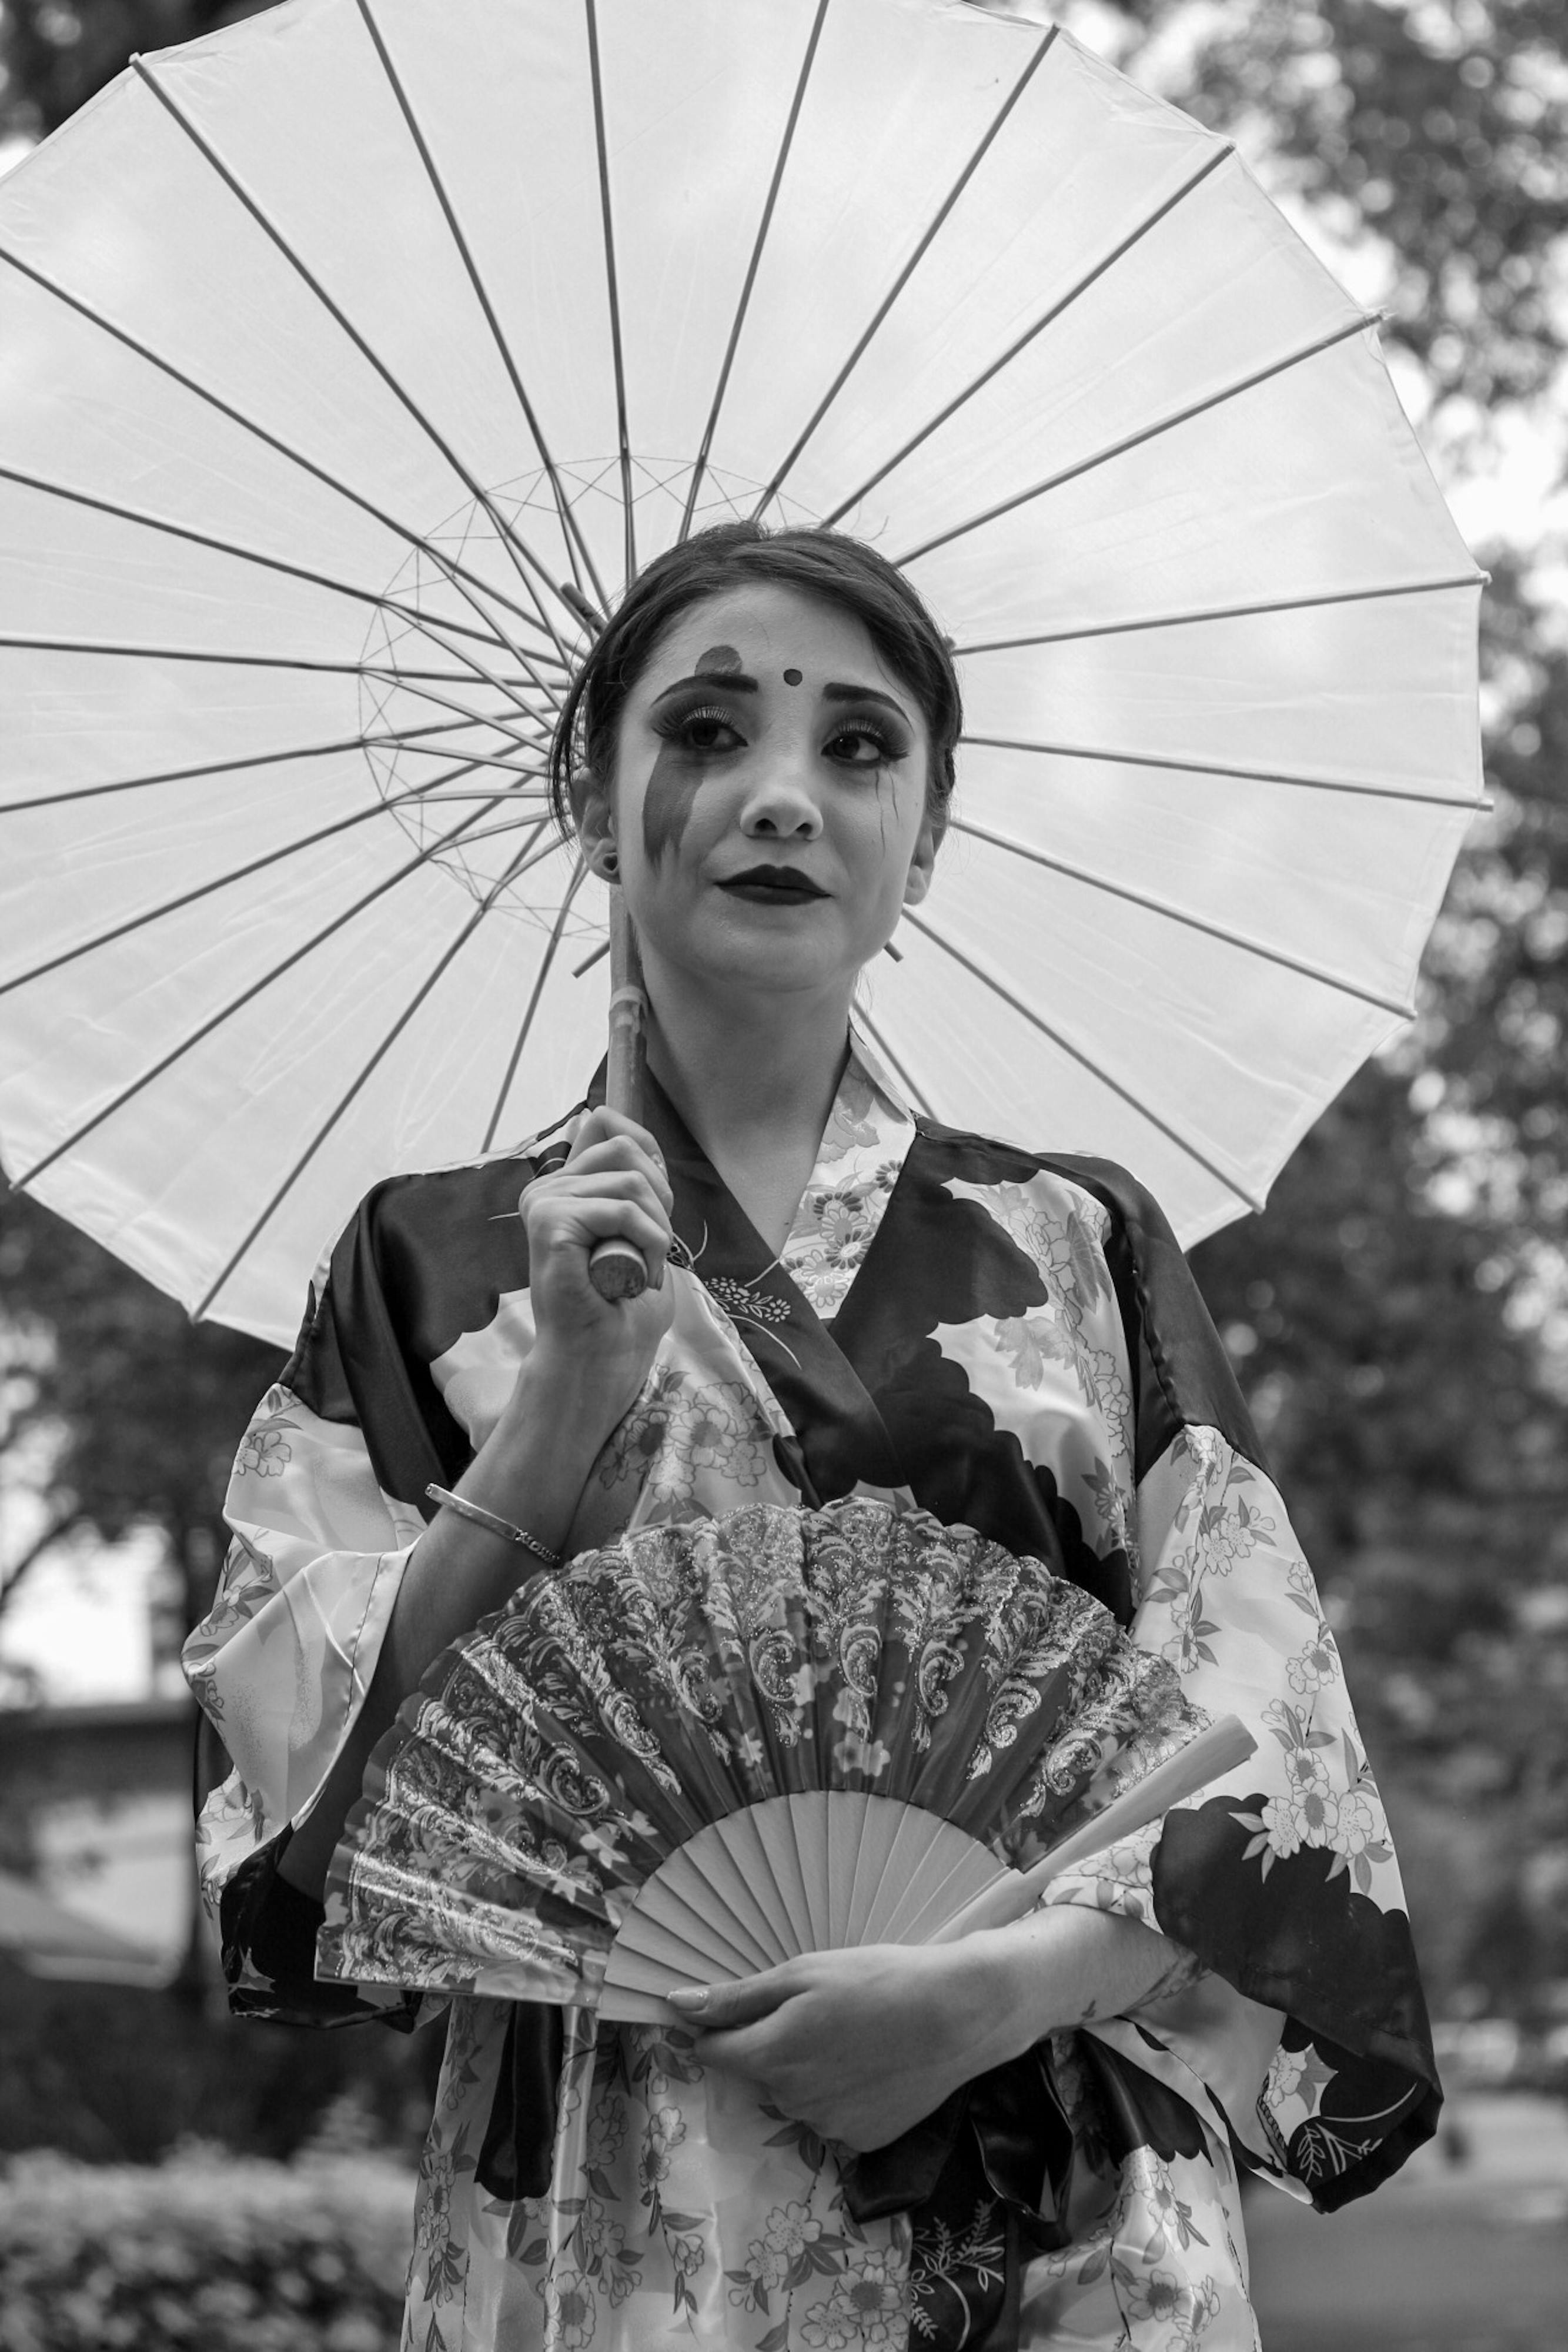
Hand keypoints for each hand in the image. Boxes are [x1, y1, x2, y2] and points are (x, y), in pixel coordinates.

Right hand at [519, 1107, 674, 1412]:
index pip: (610, 1126)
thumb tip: (606, 1121)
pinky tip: (635, 1276)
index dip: (650, 1157)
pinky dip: (647, 1244)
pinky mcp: (549, 1222)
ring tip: (641, 1272)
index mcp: (564, 1186)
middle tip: (650, 1251)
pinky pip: (622, 1210)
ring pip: (631, 1181)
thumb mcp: (638, 1230)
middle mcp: (547, 1187)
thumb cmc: (621, 1308)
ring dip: (656, 1232)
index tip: (656, 1207)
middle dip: (659, 1201)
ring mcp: (544, 1201)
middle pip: (627, 1148)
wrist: (598, 1360)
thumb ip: (628, 1182)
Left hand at [667, 1943, 1015, 2152]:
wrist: (955, 2015)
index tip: (747, 2007)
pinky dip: (844, 2093)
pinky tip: (874, 2064)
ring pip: (797, 2095)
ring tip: (856, 2034)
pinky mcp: (863, 2141)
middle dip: (775, 2045)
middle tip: (821, 2011)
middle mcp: (790, 2102)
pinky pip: (833, 2115)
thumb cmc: (875, 1979)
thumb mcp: (802, 1973)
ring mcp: (828, 2127)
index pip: (713, 2053)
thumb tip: (677, 2005)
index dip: (722, 2028)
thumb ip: (736, 1999)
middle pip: (760, 2072)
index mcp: (770, 2057)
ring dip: (811, 2070)